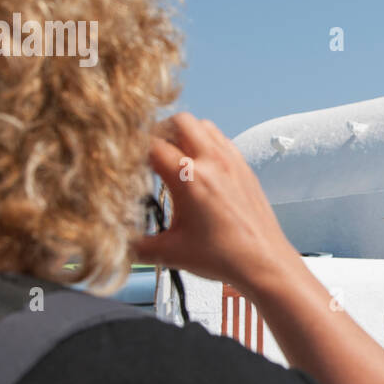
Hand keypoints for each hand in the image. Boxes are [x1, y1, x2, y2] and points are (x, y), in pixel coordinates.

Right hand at [131, 112, 292, 292]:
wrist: (264, 262)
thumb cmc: (225, 257)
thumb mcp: (171, 253)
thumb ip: (137, 246)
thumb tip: (119, 241)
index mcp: (190, 178)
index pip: (152, 145)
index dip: (134, 149)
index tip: (127, 160)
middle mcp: (213, 163)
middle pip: (179, 121)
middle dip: (160, 132)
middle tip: (150, 152)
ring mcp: (232, 162)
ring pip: (203, 125)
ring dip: (185, 134)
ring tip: (174, 157)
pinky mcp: (245, 169)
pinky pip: (222, 140)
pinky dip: (206, 144)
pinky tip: (200, 167)